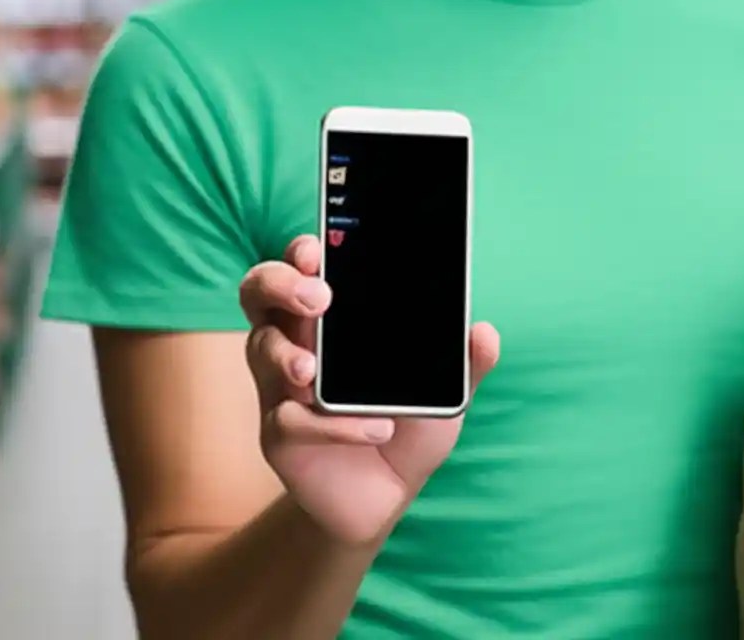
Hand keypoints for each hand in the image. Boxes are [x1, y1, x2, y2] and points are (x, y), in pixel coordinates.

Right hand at [239, 234, 499, 545]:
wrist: (387, 494)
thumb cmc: (410, 424)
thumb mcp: (445, 392)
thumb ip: (464, 364)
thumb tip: (485, 333)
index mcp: (333, 320)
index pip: (302, 268)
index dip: (302, 252)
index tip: (318, 248)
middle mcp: (298, 343)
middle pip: (259, 292)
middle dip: (279, 284)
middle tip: (319, 297)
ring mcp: (282, 389)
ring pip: (260, 348)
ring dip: (287, 354)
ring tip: (314, 372)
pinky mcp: (280, 436)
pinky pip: (289, 421)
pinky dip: (334, 426)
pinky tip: (377, 429)